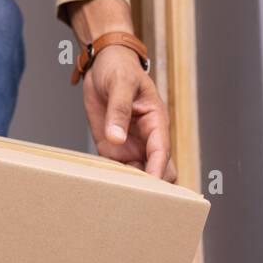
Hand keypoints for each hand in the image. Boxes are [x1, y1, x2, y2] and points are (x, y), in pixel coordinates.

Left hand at [68, 0, 175, 180]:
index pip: (162, 151)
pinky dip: (113, 180)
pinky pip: (117, 171)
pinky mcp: (113, 149)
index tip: (150, 187)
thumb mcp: (119, 84)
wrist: (102, 65)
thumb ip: (118, 110)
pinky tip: (101, 184)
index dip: (157, 170)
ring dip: (131, 186)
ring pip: (139, 176)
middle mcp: (147, 138)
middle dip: (151, 185)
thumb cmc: (118, 69)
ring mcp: (131, 146)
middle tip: (133, 196)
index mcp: (156, 121)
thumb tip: (116, 138)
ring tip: (114, 194)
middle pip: (159, 171)